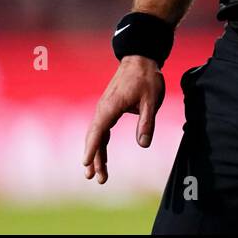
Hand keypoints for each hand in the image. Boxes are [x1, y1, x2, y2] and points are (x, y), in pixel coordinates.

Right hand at [82, 54, 165, 183]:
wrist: (140, 59)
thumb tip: (143, 144)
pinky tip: (102, 157)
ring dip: (96, 154)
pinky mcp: (109, 109)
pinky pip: (101, 130)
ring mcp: (104, 109)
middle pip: (94, 137)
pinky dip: (100, 144)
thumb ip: (147, 122)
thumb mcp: (151, 100)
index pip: (98, 131)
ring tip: (97, 174)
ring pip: (96, 135)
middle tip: (95, 178)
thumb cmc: (146, 78)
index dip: (92, 149)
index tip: (86, 164)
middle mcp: (103, 109)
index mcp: (110, 107)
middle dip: (93, 158)